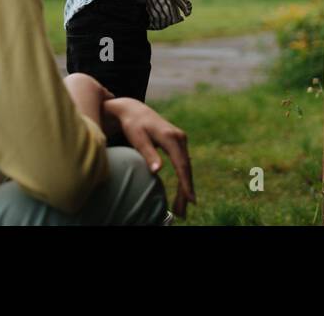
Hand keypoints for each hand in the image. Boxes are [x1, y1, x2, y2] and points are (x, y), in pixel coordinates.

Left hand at [102, 97, 195, 218]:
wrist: (134, 110)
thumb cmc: (133, 125)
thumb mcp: (137, 138)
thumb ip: (148, 153)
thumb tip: (158, 171)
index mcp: (170, 137)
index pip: (181, 164)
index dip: (186, 183)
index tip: (190, 199)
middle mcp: (180, 137)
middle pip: (186, 168)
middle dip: (186, 191)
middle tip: (183, 212)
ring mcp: (181, 140)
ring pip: (186, 168)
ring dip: (185, 188)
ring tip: (181, 208)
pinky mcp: (178, 143)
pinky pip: (183, 164)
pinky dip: (183, 179)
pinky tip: (182, 193)